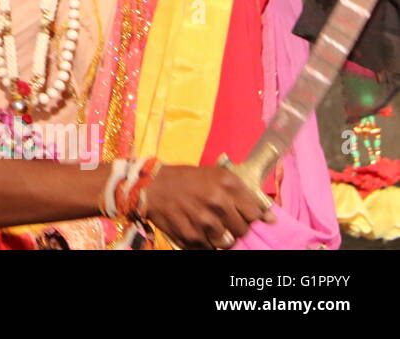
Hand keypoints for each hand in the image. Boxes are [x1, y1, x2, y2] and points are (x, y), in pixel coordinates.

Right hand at [144, 165, 274, 249]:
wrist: (152, 185)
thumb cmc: (186, 179)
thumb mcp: (216, 175)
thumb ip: (242, 193)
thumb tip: (269, 218)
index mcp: (227, 183)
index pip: (256, 213)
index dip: (253, 218)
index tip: (247, 219)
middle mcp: (218, 200)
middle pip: (243, 229)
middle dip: (235, 227)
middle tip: (222, 220)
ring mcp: (204, 219)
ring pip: (227, 242)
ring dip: (220, 237)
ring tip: (208, 225)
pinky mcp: (191, 234)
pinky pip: (209, 248)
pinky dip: (204, 242)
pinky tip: (196, 229)